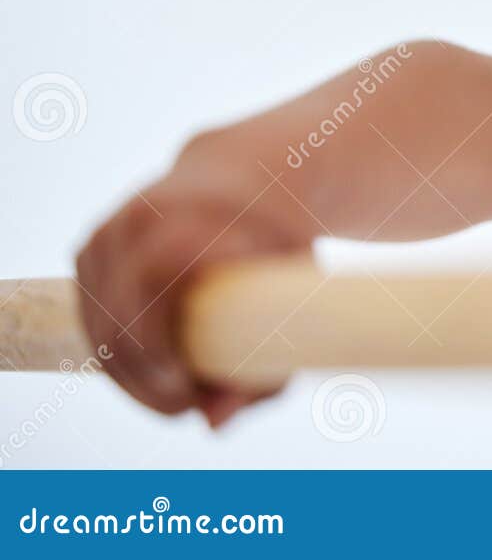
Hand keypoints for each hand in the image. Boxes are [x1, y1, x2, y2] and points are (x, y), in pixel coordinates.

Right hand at [74, 132, 312, 427]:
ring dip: (140, 376)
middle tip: (200, 399)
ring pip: (101, 337)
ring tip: (189, 381)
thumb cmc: (279, 241)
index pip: (154, 295)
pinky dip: (126, 356)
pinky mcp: (87, 254)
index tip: (195, 387)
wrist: (248, 175)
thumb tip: (213, 425)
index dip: (164, 353)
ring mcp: (103, 238)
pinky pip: (93, 325)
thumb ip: (266, 363)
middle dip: (156, 385)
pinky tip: (165, 361)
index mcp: (187, 219)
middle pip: (121, 331)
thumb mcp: (295, 292)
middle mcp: (133, 223)